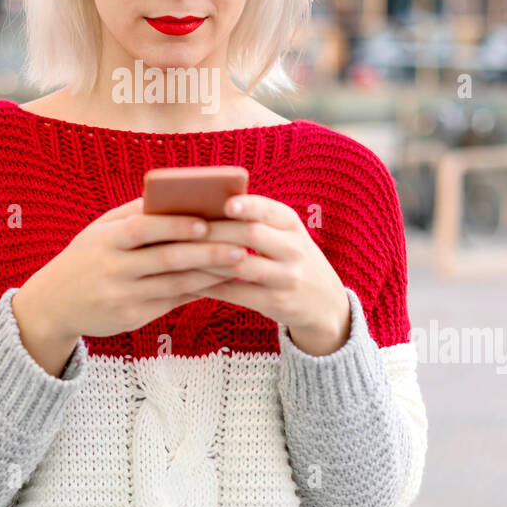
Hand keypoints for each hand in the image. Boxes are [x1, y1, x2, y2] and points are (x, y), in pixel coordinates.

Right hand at [15, 196, 249, 340]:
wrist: (52, 304)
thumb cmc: (85, 258)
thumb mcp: (99, 231)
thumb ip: (133, 214)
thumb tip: (177, 197)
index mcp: (105, 240)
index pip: (143, 229)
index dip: (174, 225)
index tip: (205, 222)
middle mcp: (113, 268)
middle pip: (166, 259)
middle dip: (206, 252)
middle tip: (240, 247)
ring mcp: (122, 296)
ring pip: (174, 284)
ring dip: (210, 275)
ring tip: (239, 264)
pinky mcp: (130, 318)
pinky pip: (171, 303)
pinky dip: (198, 292)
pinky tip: (220, 283)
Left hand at [195, 194, 352, 355]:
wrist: (325, 303)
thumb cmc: (291, 259)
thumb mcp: (286, 235)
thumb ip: (256, 220)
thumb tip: (203, 204)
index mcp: (293, 225)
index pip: (271, 210)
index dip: (248, 206)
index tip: (226, 203)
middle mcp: (295, 249)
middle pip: (252, 234)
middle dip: (216, 230)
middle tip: (185, 228)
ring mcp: (288, 278)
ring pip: (242, 265)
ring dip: (208, 258)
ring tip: (181, 252)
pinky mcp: (277, 303)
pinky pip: (238, 292)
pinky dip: (211, 284)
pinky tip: (190, 279)